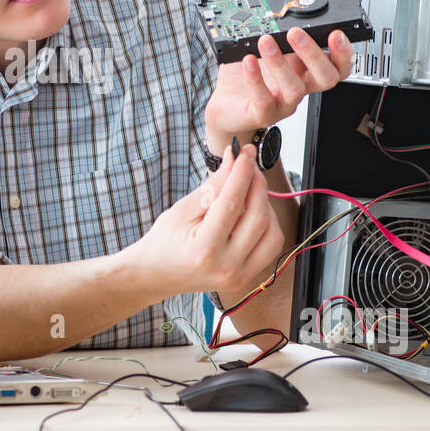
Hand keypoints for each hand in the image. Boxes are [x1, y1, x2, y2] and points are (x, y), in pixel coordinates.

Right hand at [124, 143, 282, 296]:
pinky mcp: (247, 277)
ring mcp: (239, 276)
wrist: (157, 275)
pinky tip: (251, 211)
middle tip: (247, 165)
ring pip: (272, 231)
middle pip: (258, 217)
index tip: (245, 153)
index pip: (232, 204)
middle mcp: (226, 267)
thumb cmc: (164, 242)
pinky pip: (271, 245)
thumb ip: (212, 186)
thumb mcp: (181, 210)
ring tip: (246, 190)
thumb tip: (234, 160)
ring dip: (264, 204)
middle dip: (257, 184)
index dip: (241, 174)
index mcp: (204, 250)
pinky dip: (267, 223)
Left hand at [205, 0, 354, 138]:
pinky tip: (248, 61)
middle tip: (295, 33)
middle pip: (326, 78)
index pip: (338, 64)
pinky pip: (264, 101)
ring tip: (264, 42)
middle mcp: (299, 84)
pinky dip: (256, 80)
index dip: (343, 51)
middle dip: (314, 53)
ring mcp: (282, 101)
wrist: (226, 105)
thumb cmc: (247, 70)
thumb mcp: (263, 28)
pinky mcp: (261, 112)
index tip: (337, 33)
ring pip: (295, 89)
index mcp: (306, 67)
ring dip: (281, 63)